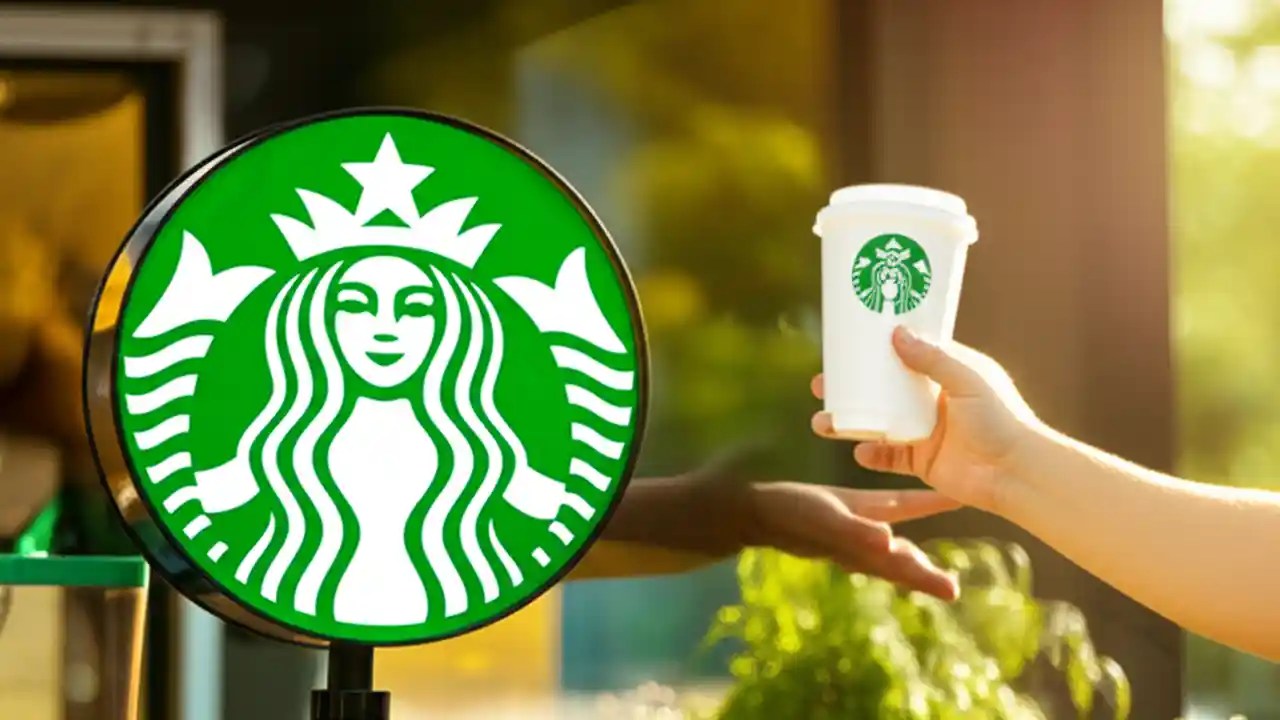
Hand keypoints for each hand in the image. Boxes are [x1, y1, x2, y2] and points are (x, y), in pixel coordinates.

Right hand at [735, 481, 962, 599]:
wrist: (752, 511)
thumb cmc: (790, 512)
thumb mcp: (826, 517)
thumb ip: (856, 530)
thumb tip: (890, 541)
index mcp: (861, 549)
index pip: (902, 564)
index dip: (927, 576)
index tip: (954, 591)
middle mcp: (856, 549)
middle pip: (897, 567)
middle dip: (925, 578)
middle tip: (953, 591)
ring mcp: (845, 540)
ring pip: (884, 555)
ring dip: (910, 564)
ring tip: (932, 572)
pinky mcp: (835, 524)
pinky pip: (867, 536)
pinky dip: (885, 540)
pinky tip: (888, 540)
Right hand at [811, 326, 1040, 513]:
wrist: (1017, 473)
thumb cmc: (1002, 420)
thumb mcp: (968, 380)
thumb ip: (933, 359)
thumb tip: (896, 333)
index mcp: (947, 374)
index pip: (907, 353)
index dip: (877, 348)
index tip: (847, 341)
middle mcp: (932, 400)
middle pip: (881, 389)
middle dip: (849, 387)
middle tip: (819, 384)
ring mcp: (925, 431)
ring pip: (877, 422)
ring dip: (849, 422)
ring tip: (823, 422)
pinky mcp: (922, 460)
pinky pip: (889, 457)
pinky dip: (871, 454)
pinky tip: (856, 450)